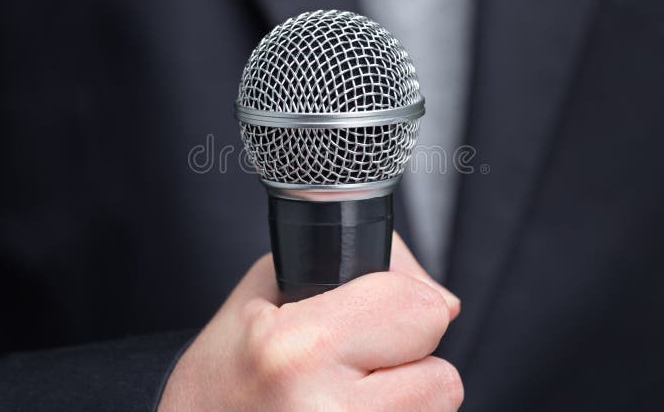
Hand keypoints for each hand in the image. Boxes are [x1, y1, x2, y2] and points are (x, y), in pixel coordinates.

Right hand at [158, 233, 462, 410]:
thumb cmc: (219, 380)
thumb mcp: (264, 293)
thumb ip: (354, 266)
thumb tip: (443, 299)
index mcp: (297, 350)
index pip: (422, 309)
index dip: (401, 303)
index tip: (369, 315)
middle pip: (443, 376)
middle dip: (408, 362)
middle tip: (351, 366)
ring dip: (406, 402)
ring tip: (345, 399)